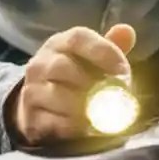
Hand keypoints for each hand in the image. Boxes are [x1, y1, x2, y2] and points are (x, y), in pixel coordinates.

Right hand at [8, 24, 136, 144]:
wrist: (41, 102)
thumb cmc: (76, 75)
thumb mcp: (92, 59)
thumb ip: (111, 47)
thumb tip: (127, 31)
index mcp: (60, 43)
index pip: (78, 38)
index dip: (104, 53)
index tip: (124, 71)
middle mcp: (41, 63)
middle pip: (63, 67)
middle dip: (94, 84)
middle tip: (116, 98)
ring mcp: (32, 90)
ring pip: (56, 95)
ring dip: (85, 107)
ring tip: (105, 115)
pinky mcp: (31, 117)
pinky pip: (52, 122)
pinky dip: (74, 126)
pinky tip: (89, 128)